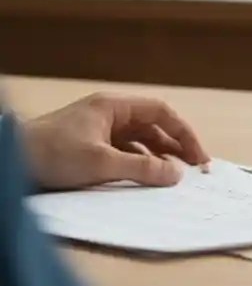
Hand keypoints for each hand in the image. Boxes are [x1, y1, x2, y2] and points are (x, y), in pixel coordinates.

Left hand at [21, 93, 210, 190]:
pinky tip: (144, 179)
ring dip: (157, 157)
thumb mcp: (101, 163)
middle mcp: (107, 114)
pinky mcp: (87, 146)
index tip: (198, 157)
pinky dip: (138, 164)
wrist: (7, 161)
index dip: (184, 133)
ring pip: (138, 141)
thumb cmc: (50, 155)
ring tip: (172, 176)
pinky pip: (123, 152)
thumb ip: (142, 169)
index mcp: (112, 106)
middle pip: (152, 126)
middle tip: (193, 169)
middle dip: (175, 146)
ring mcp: (96, 130)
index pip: (161, 112)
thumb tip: (177, 174)